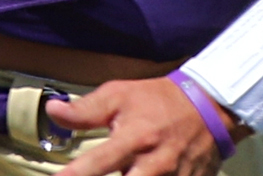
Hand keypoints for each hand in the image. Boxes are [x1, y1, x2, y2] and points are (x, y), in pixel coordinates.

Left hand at [46, 78, 236, 175]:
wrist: (209, 109)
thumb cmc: (159, 101)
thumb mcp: (121, 95)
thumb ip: (86, 109)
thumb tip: (53, 111)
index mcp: (134, 139)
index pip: (97, 164)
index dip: (75, 175)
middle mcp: (154, 165)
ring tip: (125, 171)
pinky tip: (140, 175)